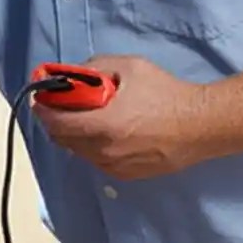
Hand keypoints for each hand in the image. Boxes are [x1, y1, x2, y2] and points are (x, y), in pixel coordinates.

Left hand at [31, 55, 213, 179]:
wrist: (201, 124)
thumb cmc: (166, 93)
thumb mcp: (129, 67)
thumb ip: (95, 67)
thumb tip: (73, 74)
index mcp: (103, 125)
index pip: (57, 123)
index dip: (43, 110)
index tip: (40, 99)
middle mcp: (105, 151)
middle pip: (63, 139)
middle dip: (56, 121)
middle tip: (60, 105)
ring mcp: (116, 167)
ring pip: (79, 152)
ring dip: (74, 135)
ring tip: (84, 117)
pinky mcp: (127, 175)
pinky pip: (97, 161)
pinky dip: (91, 147)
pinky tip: (103, 132)